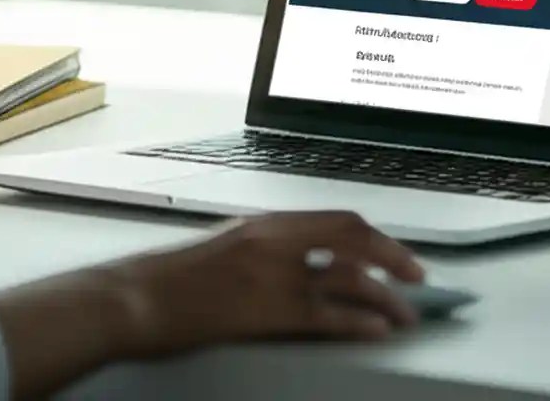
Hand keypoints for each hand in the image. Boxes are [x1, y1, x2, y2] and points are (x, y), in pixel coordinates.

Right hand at [110, 211, 425, 355]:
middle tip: (416, 277)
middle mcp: (275, 241)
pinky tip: (377, 329)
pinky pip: (328, 314)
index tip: (394, 252)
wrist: (134, 299)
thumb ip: (264, 251)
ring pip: (349, 277)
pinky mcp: (266, 310)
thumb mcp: (224, 249)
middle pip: (353, 237)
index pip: (336, 220)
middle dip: (393, 256)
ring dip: (385, 296)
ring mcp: (273, 274)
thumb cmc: (170, 281)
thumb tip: (300, 265)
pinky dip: (360, 321)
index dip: (374, 236)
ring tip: (404, 314)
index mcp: (266, 225)